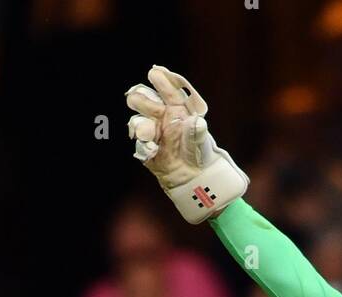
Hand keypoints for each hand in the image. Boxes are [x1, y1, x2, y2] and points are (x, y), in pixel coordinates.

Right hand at [125, 65, 248, 222]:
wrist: (194, 178)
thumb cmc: (199, 153)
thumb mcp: (201, 141)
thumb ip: (197, 131)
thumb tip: (196, 123)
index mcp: (176, 108)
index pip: (168, 90)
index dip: (161, 81)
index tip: (154, 73)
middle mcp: (161, 116)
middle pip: (145, 101)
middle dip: (143, 100)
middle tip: (141, 103)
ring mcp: (152, 131)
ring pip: (139, 121)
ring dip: (141, 125)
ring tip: (148, 133)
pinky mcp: (146, 148)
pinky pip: (140, 144)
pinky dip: (143, 145)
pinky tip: (151, 148)